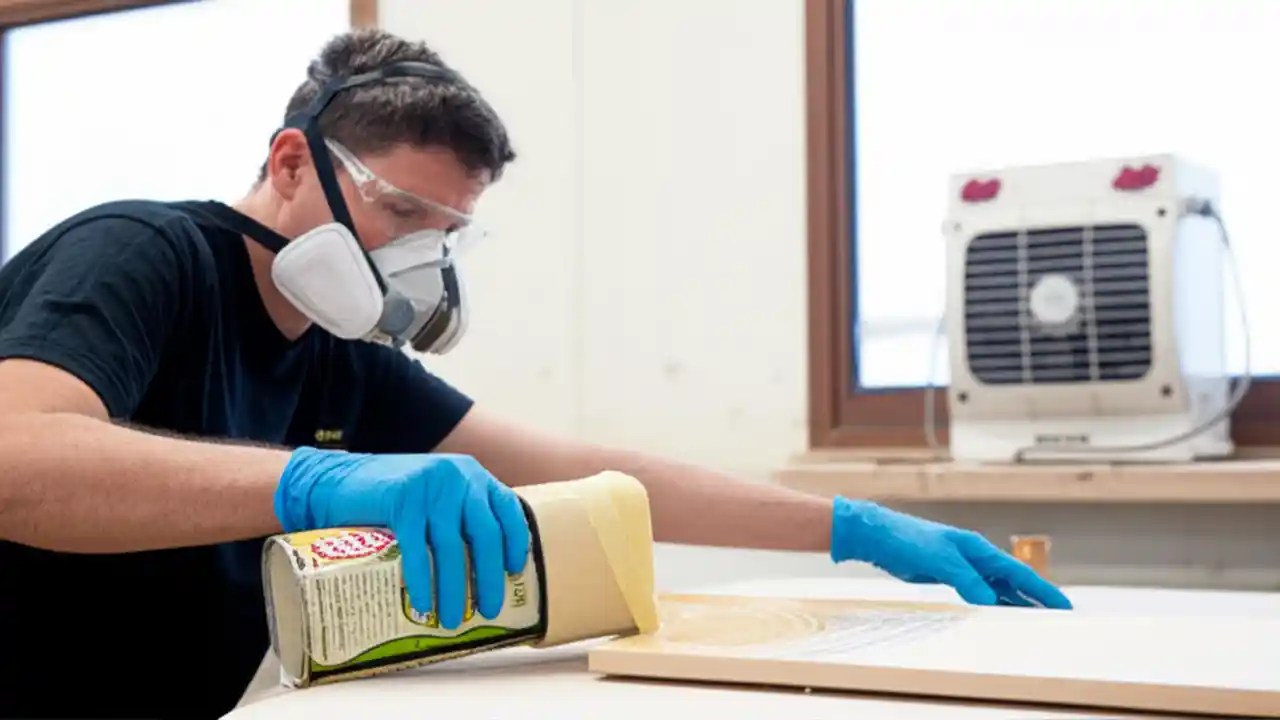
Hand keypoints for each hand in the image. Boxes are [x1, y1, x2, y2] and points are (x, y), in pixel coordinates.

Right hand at [274, 447, 530, 628]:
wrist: (333, 481)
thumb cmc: (388, 497)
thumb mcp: (434, 494)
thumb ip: (458, 513)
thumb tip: (484, 567)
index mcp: (471, 474)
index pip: (508, 509)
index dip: (515, 542)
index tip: (514, 572)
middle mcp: (457, 476)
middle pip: (484, 534)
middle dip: (488, 578)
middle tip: (488, 610)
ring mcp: (430, 487)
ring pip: (452, 548)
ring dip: (454, 589)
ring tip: (452, 619)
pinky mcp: (402, 501)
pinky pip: (418, 550)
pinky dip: (422, 581)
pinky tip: (422, 604)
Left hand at [830, 496, 1071, 608]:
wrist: (878, 536)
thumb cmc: (908, 541)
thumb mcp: (939, 560)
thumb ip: (966, 580)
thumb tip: (991, 601)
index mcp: (978, 550)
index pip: (1018, 573)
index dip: (1042, 590)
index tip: (1065, 605)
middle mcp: (975, 558)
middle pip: (1013, 583)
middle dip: (1035, 600)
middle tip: (1058, 620)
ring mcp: (963, 567)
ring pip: (997, 589)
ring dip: (1014, 605)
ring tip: (1034, 623)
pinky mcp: (948, 576)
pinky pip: (978, 593)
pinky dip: (991, 605)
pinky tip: (996, 616)